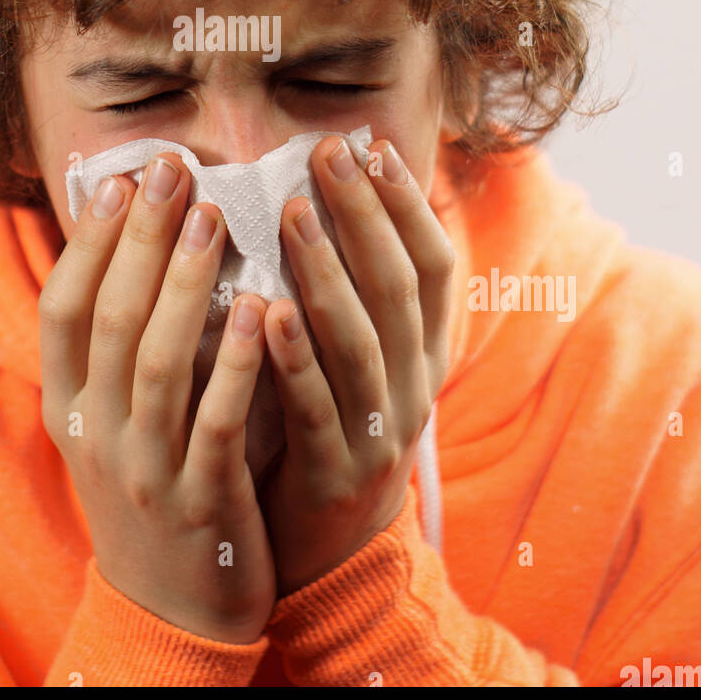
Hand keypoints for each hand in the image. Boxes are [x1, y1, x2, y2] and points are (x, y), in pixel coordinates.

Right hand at [38, 152, 275, 643]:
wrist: (171, 612)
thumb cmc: (152, 489)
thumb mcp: (111, 424)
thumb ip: (119, 351)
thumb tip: (142, 247)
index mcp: (70, 407)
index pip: (61, 310)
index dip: (89, 242)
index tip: (119, 178)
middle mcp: (95, 433)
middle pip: (110, 319)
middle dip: (141, 238)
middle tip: (173, 168)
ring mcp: (145, 470)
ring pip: (157, 362)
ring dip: (185, 283)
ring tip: (214, 216)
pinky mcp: (200, 502)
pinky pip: (214, 423)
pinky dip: (231, 365)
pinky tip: (256, 310)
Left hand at [257, 135, 454, 595]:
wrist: (327, 553)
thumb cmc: (328, 426)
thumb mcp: (358, 360)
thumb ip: (353, 292)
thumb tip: (330, 194)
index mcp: (424, 355)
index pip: (435, 268)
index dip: (407, 206)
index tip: (373, 147)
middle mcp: (412, 388)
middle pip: (398, 289)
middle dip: (365, 215)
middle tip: (328, 153)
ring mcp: (378, 433)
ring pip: (361, 342)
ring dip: (328, 273)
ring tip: (293, 215)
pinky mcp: (334, 473)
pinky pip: (316, 409)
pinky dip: (293, 358)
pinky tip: (265, 310)